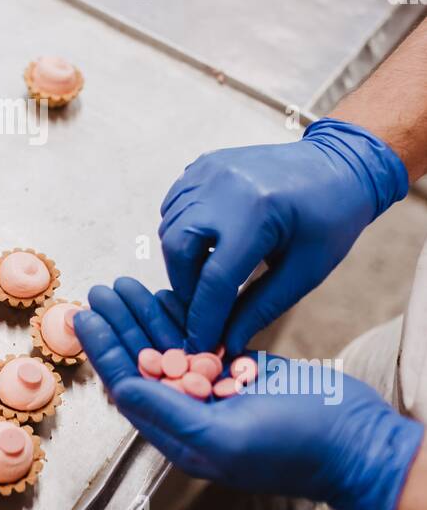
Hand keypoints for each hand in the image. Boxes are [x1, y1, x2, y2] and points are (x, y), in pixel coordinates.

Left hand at [74, 278, 422, 509]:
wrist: (356, 441)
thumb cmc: (295, 449)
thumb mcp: (226, 438)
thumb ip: (170, 414)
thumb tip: (122, 388)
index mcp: (181, 436)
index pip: (130, 387)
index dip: (105, 352)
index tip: (84, 318)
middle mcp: (192, 413)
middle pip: (144, 361)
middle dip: (120, 325)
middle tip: (99, 290)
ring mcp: (216, 391)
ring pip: (170, 347)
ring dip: (146, 316)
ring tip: (123, 285)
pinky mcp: (240, 371)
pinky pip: (200, 339)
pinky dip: (181, 316)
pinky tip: (162, 295)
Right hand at [158, 117, 407, 353]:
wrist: (338, 165)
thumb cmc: (331, 220)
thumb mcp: (305, 271)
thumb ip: (262, 307)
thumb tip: (228, 342)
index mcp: (258, 214)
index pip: (214, 278)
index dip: (203, 318)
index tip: (199, 345)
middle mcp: (225, 187)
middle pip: (178, 249)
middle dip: (185, 287)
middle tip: (204, 307)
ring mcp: (210, 170)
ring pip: (169, 227)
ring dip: (181, 260)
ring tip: (209, 275)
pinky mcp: (204, 164)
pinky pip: (175, 205)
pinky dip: (181, 230)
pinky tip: (208, 242)